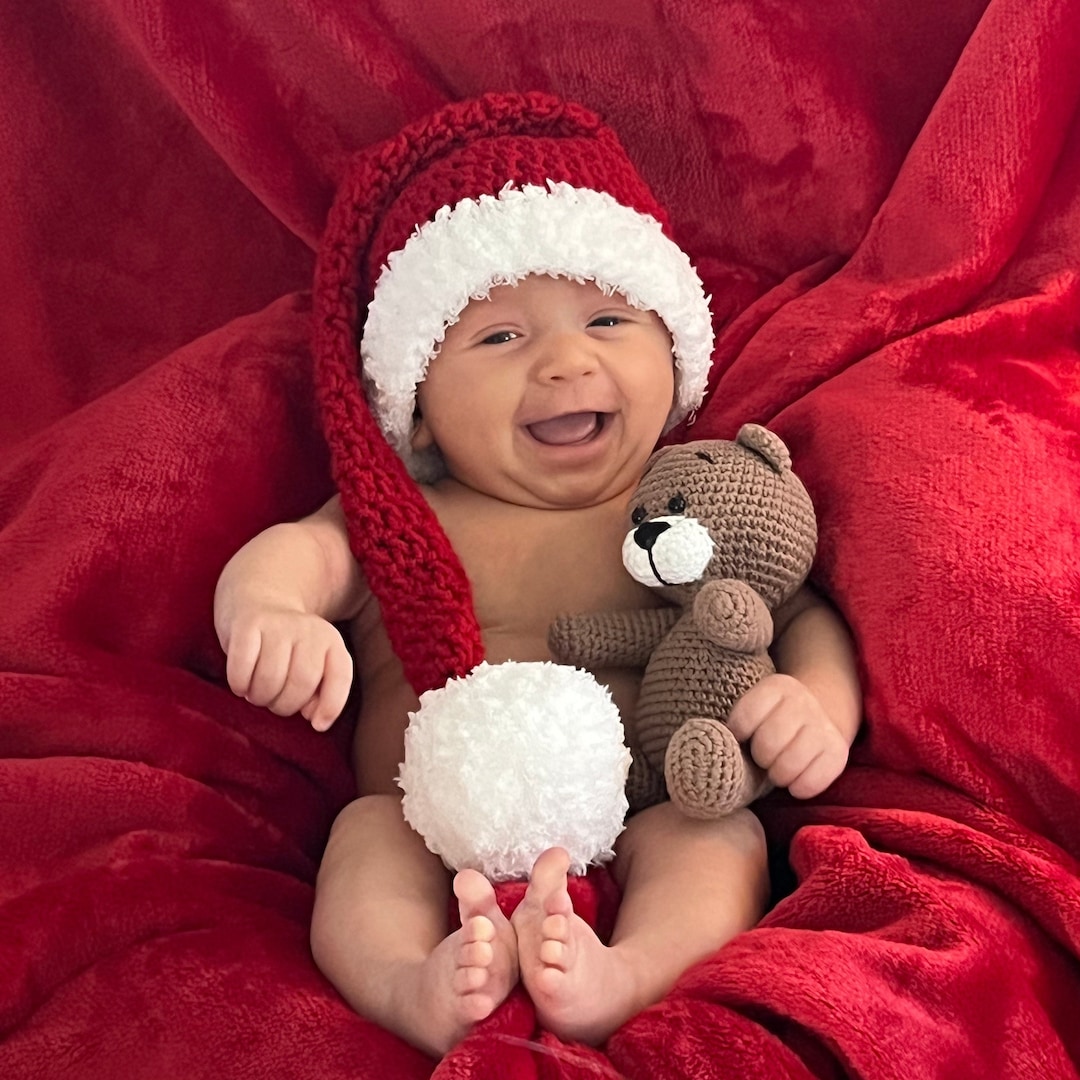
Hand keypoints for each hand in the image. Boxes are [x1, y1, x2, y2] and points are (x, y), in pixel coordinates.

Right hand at [220, 607, 352, 731]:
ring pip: (270, 679)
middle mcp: (309, 629)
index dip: (331, 706)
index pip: (340, 676)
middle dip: (284, 706)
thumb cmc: (287, 647)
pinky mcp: (247, 624)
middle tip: (274, 701)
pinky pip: (241, 668)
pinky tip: (240, 684)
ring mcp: (278, 624)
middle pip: (301, 684)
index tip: (317, 725)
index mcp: (331, 640)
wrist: (258, 597)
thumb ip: (320, 693)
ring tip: (257, 691)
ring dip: (259, 697)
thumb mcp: (312, 664)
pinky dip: (239, 685)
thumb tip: (315, 718)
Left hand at [726, 674, 848, 798]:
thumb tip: (725, 746)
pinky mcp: (838, 751)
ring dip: (778, 775)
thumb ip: (739, 724)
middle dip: (760, 757)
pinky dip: (798, 788)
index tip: (742, 737)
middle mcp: (801, 701)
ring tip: (778, 769)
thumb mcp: (756, 710)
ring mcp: (822, 725)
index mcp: (776, 687)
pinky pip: (810, 783)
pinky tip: (796, 779)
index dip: (739, 734)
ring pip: (787, 766)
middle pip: (767, 744)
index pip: (745, 717)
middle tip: (764, 757)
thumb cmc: (772, 721)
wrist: (818, 717)